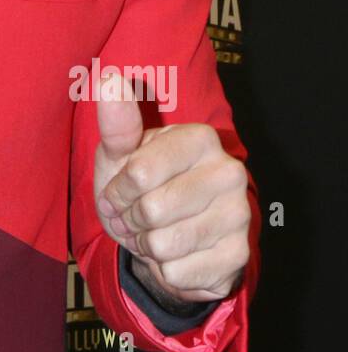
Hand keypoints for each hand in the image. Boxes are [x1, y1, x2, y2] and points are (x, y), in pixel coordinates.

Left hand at [93, 70, 250, 304]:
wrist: (169, 238)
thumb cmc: (141, 188)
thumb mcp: (120, 156)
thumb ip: (116, 122)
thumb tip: (110, 78)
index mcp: (200, 138)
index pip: (140, 172)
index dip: (118, 190)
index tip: (118, 192)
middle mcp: (230, 172)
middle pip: (152, 210)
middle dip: (130, 220)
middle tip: (134, 217)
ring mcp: (240, 215)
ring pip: (163, 244)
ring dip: (145, 245)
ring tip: (151, 234)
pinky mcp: (239, 255)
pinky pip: (177, 273)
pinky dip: (163, 269)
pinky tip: (174, 254)